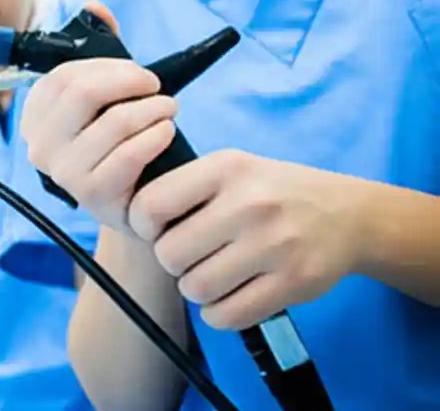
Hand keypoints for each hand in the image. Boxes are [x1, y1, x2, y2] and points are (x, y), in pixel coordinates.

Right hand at [21, 1, 178, 234]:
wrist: (136, 205)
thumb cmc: (119, 143)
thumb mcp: (106, 97)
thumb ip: (100, 48)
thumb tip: (95, 7)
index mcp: (35, 115)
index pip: (65, 76)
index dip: (109, 67)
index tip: (139, 72)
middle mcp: (40, 146)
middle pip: (83, 93)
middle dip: (130, 82)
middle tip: (157, 87)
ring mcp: (64, 174)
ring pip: (113, 123)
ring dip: (153, 110)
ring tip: (168, 110)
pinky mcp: (92, 196)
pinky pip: (129, 155)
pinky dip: (155, 137)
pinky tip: (166, 133)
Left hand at [128, 150, 367, 329]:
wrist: (349, 214)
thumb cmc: (272, 192)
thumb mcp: (231, 167)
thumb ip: (185, 186)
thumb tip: (133, 219)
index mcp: (226, 168)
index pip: (152, 204)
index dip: (142, 225)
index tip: (154, 230)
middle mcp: (249, 204)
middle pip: (170, 253)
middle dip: (172, 262)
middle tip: (187, 257)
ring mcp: (274, 245)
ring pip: (196, 288)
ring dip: (195, 290)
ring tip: (210, 276)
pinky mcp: (294, 282)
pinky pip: (229, 314)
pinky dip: (218, 313)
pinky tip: (227, 297)